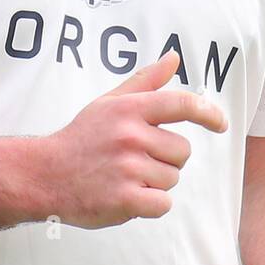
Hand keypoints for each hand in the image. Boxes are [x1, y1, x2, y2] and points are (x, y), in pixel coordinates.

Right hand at [46, 48, 227, 228]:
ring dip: (154, 183)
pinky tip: (125, 197)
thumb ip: (145, 82)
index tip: (220, 124)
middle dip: (165, 159)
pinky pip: (162, 204)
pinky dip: (149, 206)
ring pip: (172, 179)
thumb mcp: (109, 103)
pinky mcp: (124, 199)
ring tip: (124, 178)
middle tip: (132, 160)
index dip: (208, 113)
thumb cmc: (81, 138)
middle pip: (182, 151)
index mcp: (129, 109)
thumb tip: (173, 58)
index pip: (182, 104)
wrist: (44, 175)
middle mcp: (130, 135)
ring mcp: (127, 168)